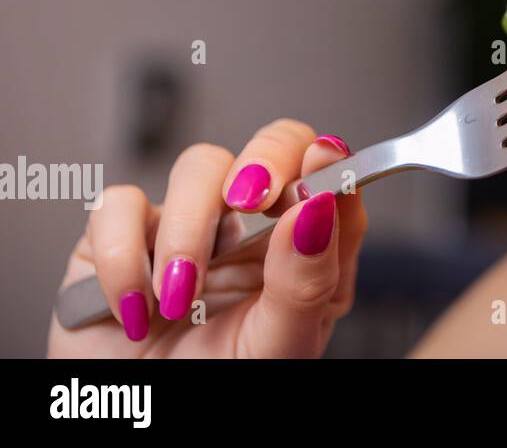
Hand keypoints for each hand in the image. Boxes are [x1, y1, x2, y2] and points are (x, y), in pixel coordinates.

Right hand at [48, 120, 366, 357]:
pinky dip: (124, 257)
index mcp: (305, 249)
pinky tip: (135, 308)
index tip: (322, 162)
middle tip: (249, 197)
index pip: (332, 179)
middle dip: (264, 159)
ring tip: (181, 296)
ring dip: (188, 228)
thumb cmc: (219, 383)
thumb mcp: (279, 343)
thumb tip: (319, 209)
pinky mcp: (125, 233)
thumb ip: (307, 281)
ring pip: (200, 164)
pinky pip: (119, 204)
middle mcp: (254, 226)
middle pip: (275, 143)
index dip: (329, 162)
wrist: (143, 418)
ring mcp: (192, 221)